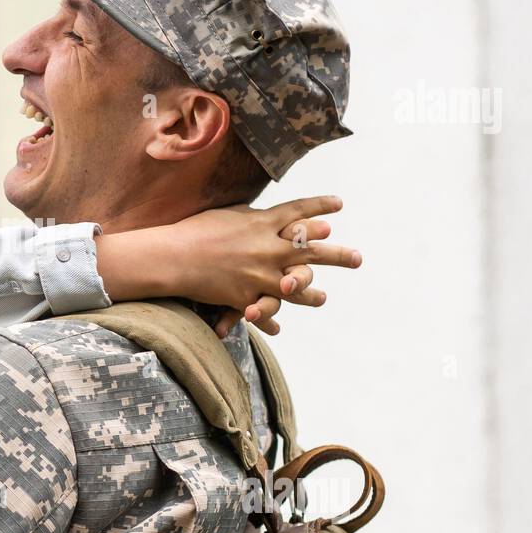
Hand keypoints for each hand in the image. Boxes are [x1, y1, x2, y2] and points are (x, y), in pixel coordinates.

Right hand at [170, 196, 361, 336]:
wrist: (173, 256)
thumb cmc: (196, 229)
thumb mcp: (229, 214)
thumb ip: (253, 217)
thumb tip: (268, 215)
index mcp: (262, 222)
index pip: (299, 211)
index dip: (321, 207)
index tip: (339, 204)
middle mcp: (267, 247)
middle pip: (311, 250)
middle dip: (338, 254)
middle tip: (358, 258)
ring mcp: (259, 274)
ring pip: (296, 287)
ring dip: (312, 293)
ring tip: (323, 297)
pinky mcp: (246, 296)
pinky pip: (264, 312)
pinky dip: (269, 321)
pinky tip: (277, 328)